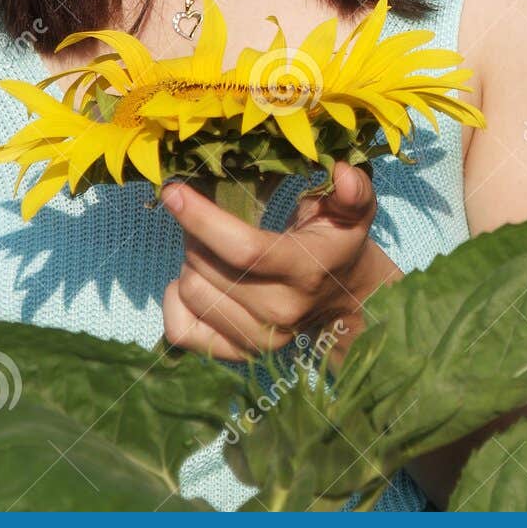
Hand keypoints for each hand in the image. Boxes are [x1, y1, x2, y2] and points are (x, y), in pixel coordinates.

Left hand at [159, 161, 400, 363]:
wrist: (346, 301)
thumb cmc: (338, 243)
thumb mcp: (353, 211)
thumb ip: (352, 190)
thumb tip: (341, 172)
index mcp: (307, 271)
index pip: (244, 250)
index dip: (202, 220)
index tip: (174, 192)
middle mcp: (282, 312)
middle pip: (207, 268)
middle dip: (194, 233)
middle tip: (204, 216)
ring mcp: (260, 339)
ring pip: (191, 293)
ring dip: (189, 262)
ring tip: (208, 247)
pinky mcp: (238, 355)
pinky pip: (181, 329)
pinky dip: (175, 300)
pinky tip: (197, 279)